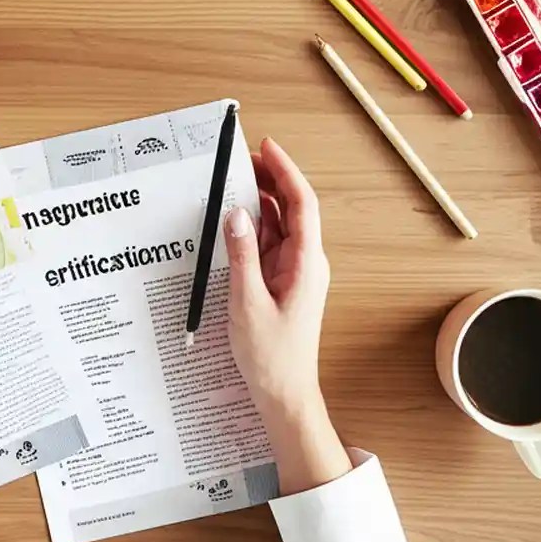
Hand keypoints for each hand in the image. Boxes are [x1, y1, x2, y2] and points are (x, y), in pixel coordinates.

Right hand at [223, 137, 330, 409]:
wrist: (284, 394)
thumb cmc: (271, 356)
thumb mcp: (247, 303)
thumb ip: (241, 255)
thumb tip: (236, 213)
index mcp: (306, 263)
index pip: (301, 204)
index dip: (286, 171)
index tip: (267, 147)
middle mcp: (305, 262)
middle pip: (292, 208)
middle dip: (271, 179)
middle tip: (242, 158)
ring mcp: (294, 272)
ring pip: (280, 225)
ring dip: (260, 201)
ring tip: (234, 180)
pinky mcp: (282, 283)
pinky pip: (270, 245)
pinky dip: (254, 227)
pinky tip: (235, 219)